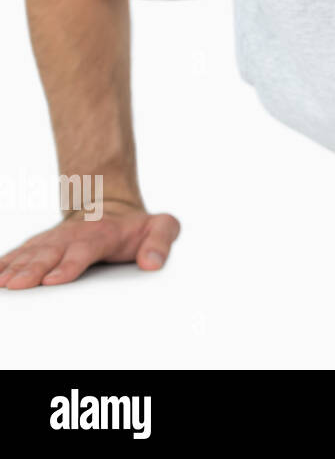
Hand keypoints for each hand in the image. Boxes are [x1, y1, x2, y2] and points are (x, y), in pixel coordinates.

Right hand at [0, 198, 180, 289]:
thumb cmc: (137, 226)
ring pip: (32, 253)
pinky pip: (20, 253)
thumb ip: (161, 242)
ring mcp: (55, 239)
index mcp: (103, 233)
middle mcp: (73, 235)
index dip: (69, 264)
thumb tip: (152, 264)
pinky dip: (5, 262)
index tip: (54, 280)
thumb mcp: (162, 226)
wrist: (110, 207)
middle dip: (34, 269)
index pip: (85, 249)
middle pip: (51, 252)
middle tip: (18, 285)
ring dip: (15, 267)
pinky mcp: (42, 245)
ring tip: (3, 283)